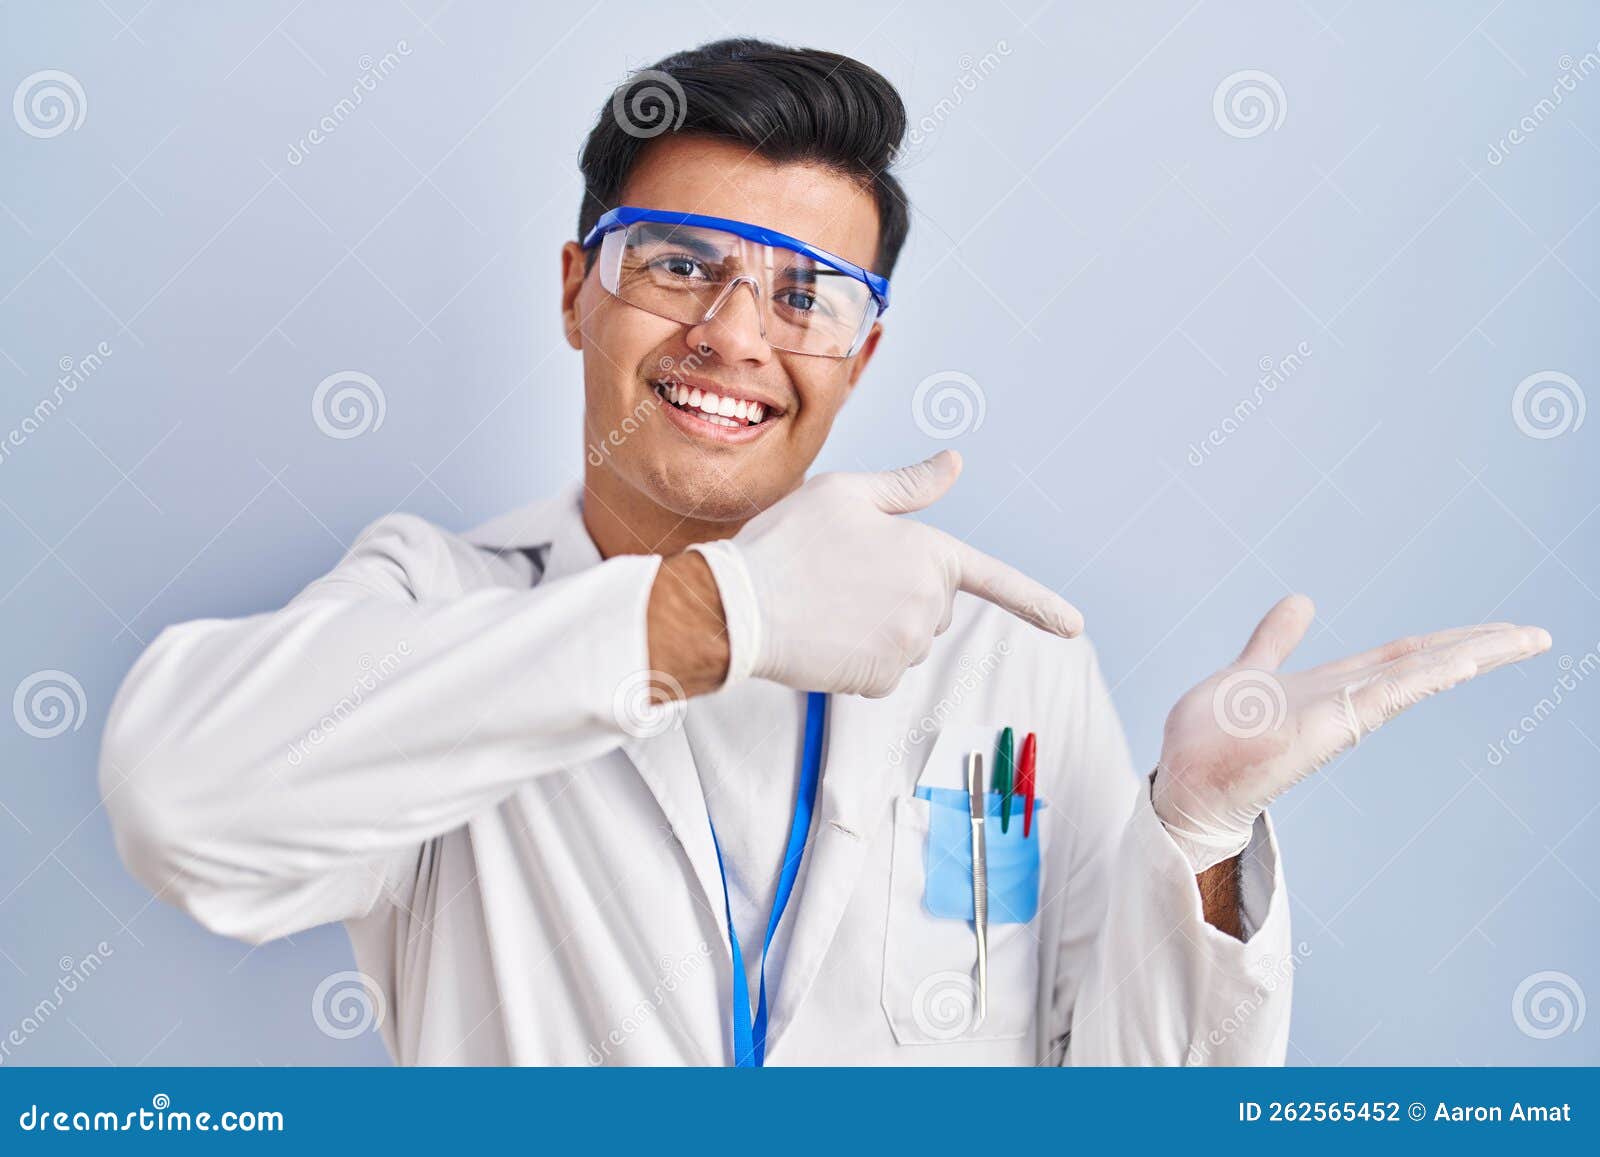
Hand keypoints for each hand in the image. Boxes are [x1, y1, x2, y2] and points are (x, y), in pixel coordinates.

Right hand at [687, 450, 1082, 696]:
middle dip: (901, 589)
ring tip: (826, 600)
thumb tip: (955, 463)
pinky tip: (824, 634)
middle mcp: (930, 606)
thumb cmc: (789, 540)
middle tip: (842, 571)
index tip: (1076, 628)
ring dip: (879, 621)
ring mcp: (907, 648)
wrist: (739, 606)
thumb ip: (909, 486)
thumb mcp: (846, 494)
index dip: (1039, 604)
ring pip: (908, 636)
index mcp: (931, 555)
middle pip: (932, 603)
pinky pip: (883, 667)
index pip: (997, 581)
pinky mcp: (879, 682)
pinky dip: (859, 654)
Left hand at [1152, 593, 1551, 872]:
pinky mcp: (1330, 726)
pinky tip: (1466, 660)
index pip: (1400, 656)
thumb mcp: (1251, 672)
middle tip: (1534, 636)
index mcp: (1330, 686)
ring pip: (1417, 676)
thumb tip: (1302, 600)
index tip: (1495, 630)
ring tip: (1522, 640)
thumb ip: (1275, 640)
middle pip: (1422, 663)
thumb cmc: (1213, 739)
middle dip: (1477, 647)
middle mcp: (1344, 700)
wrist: (1186, 783)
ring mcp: (1341, 714)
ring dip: (1470, 656)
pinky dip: (1427, 677)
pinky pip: (1388, 695)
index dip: (1445, 640)